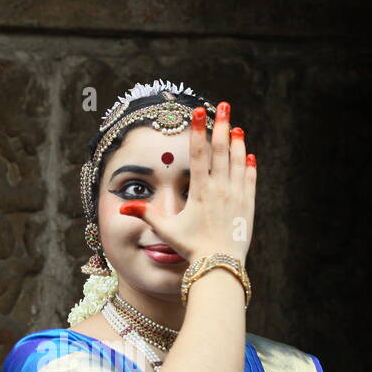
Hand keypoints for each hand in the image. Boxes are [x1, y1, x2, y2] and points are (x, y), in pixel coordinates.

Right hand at [118, 101, 256, 263]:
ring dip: (237, 143)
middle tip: (224, 106)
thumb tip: (122, 207)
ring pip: (237, 162)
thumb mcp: (166, 230)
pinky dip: (249, 166)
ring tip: (235, 127)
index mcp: (199, 192)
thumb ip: (146, 215)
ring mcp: (235, 196)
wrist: (219, 265)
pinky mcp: (247, 206)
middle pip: (221, 151)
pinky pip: (249, 180)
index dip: (197, 132)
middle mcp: (219, 190)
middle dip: (222, 126)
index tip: (198, 112)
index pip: (197, 155)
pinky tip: (248, 154)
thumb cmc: (190, 248)